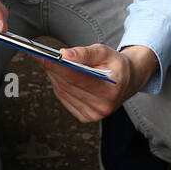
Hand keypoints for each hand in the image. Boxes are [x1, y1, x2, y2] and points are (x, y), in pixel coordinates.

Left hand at [36, 44, 158, 121]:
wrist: (128, 81)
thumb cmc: (116, 65)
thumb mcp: (105, 52)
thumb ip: (85, 53)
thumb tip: (64, 54)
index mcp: (110, 90)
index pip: (77, 78)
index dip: (58, 67)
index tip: (44, 57)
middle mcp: (103, 106)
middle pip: (68, 85)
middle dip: (52, 70)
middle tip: (42, 56)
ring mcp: (94, 114)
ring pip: (63, 92)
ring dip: (54, 77)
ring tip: (50, 63)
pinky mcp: (86, 117)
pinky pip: (64, 99)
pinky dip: (59, 86)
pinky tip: (59, 75)